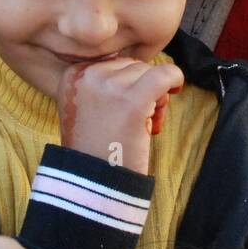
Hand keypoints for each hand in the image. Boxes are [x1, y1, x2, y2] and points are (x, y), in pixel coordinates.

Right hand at [55, 58, 182, 174]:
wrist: (94, 185)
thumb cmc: (96, 149)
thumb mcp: (86, 108)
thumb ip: (104, 83)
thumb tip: (142, 66)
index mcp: (72, 75)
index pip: (113, 63)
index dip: (126, 84)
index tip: (123, 110)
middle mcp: (87, 75)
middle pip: (131, 66)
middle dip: (141, 88)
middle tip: (138, 121)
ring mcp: (109, 86)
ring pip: (148, 71)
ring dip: (154, 95)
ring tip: (145, 124)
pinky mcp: (132, 100)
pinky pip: (164, 74)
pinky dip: (174, 79)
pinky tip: (176, 90)